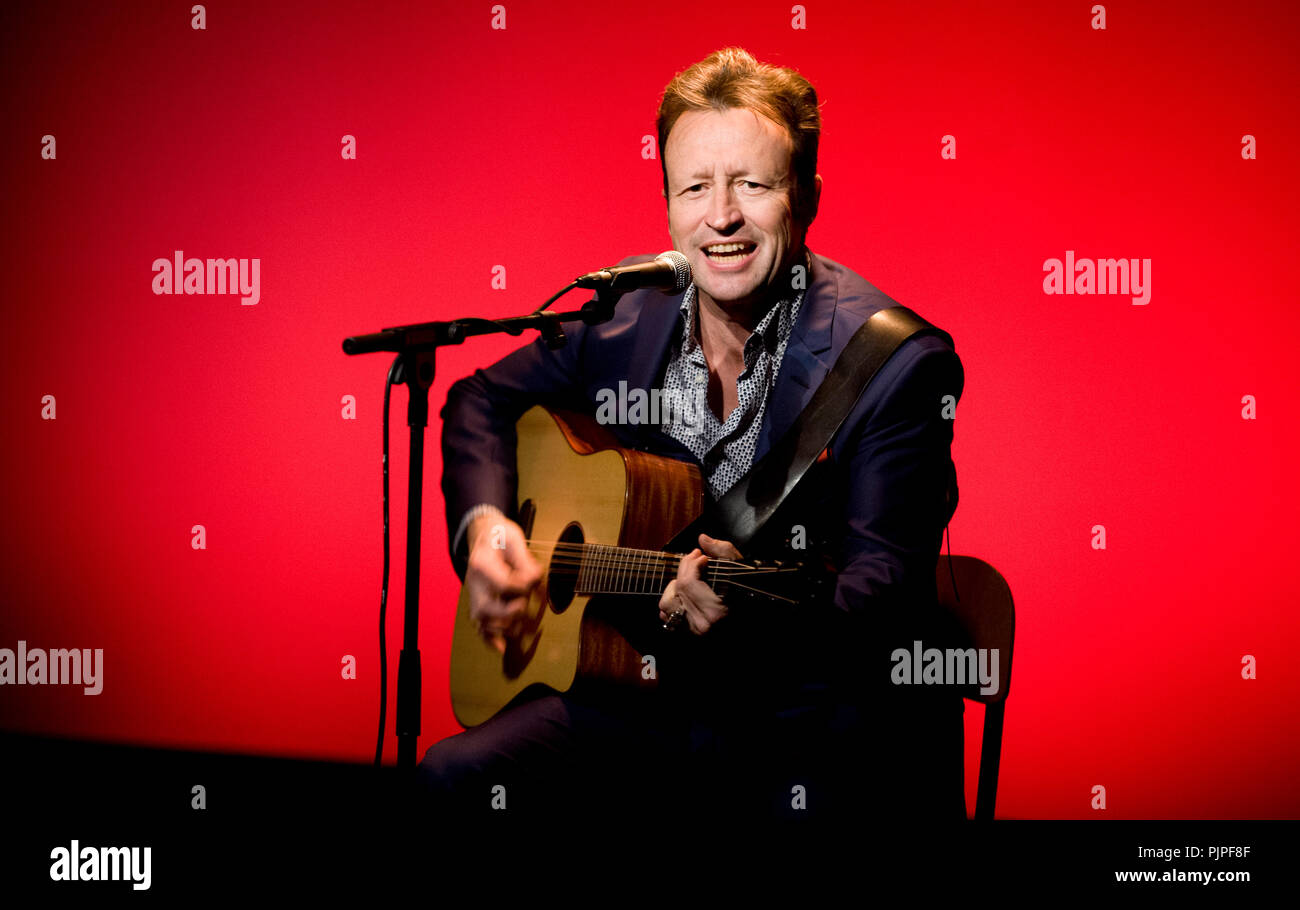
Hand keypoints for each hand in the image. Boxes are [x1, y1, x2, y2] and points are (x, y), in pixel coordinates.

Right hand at [465, 513, 541, 653]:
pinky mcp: (478, 601)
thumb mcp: (513, 538)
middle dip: (508, 612)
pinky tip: (501, 647)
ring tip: (518, 626)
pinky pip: (479, 625)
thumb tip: (536, 578)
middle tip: (522, 605)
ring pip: (482, 621)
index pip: (503, 583)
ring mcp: (474, 594)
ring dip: (502, 627)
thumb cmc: (500, 534)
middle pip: (485, 608)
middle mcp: (474, 582)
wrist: (483, 533)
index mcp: (482, 563)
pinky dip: (489, 638)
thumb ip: (525, 560)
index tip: (536, 577)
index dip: (523, 586)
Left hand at [658, 533, 742, 635]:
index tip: (701, 556)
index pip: (688, 582)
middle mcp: (701, 625)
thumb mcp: (741, 570)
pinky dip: (671, 604)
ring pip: (666, 604)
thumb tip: (702, 539)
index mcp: (715, 612)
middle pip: (677, 590)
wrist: (758, 621)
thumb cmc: (751, 593)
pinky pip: (668, 617)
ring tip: (689, 580)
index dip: (691, 563)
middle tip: (695, 563)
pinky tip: (683, 595)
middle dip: (683, 571)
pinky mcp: (689, 635)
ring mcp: (693, 632)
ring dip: (674, 588)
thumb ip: (723, 551)